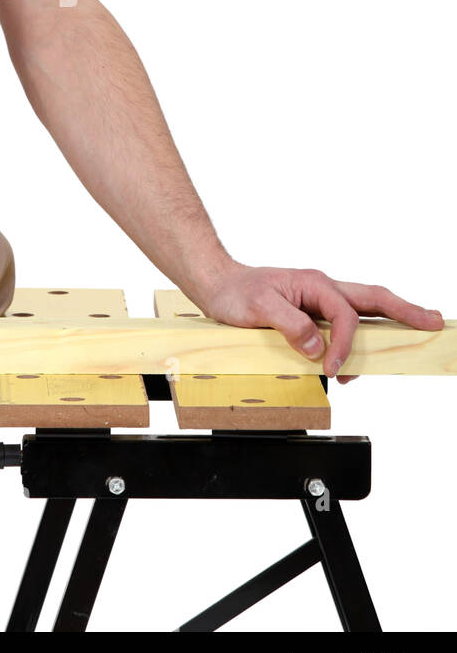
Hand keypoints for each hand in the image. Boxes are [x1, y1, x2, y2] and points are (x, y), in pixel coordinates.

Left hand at [197, 264, 443, 381]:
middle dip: (405, 310)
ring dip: (385, 325)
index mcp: (314, 284)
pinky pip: (346, 322)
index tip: (335, 369)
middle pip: (374, 298)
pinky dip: (359, 338)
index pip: (346, 315)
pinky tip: (359, 355)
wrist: (218, 286)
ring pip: (364, 310)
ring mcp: (320, 300)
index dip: (346, 345)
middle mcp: (322, 289)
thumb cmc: (235, 293)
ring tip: (408, 337)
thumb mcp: (258, 308)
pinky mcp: (313, 313)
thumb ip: (290, 325)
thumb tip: (317, 347)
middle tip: (433, 321)